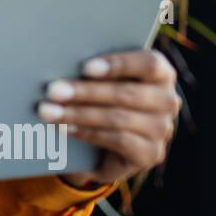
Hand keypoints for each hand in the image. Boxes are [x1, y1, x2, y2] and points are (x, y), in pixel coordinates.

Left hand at [36, 49, 180, 187]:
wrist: (107, 144)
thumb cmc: (101, 98)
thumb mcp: (101, 81)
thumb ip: (93, 70)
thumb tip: (59, 62)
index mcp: (161, 73)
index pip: (149, 63)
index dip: (118, 64)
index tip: (85, 67)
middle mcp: (167, 100)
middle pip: (127, 93)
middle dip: (85, 91)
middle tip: (52, 90)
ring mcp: (161, 129)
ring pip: (118, 118)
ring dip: (78, 114)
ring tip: (49, 112)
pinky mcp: (151, 153)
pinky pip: (118, 140)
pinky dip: (87, 133)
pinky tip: (65, 129)